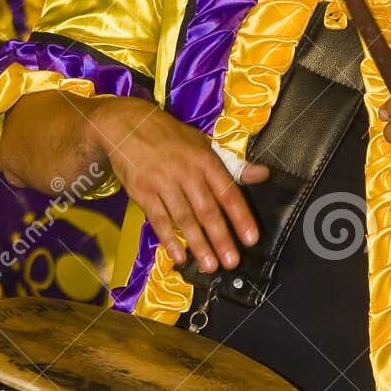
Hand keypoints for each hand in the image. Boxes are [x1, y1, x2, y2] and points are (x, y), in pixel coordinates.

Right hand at [90, 98, 269, 271]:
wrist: (128, 126)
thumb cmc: (171, 138)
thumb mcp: (204, 144)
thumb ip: (233, 165)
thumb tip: (263, 174)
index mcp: (205, 160)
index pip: (228, 193)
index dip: (241, 217)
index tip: (251, 239)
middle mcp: (186, 172)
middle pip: (207, 210)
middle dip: (221, 238)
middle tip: (232, 262)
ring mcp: (163, 183)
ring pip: (185, 218)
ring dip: (198, 244)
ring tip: (210, 265)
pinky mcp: (143, 192)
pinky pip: (158, 219)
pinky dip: (169, 239)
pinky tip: (179, 256)